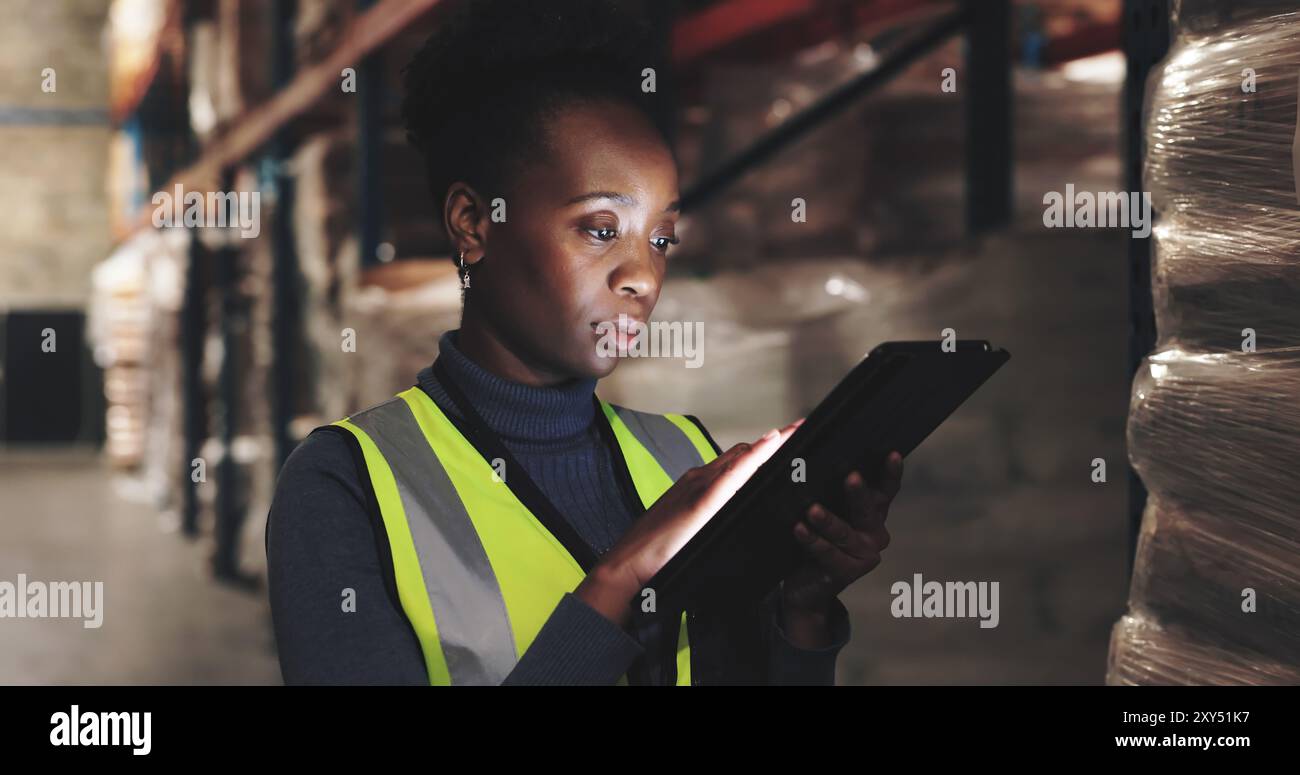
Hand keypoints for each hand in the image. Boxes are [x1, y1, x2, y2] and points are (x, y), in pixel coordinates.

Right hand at [576, 420, 802, 627]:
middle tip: (802, 431)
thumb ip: (708, 524)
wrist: (626, 566)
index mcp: (695, 488)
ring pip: (742, 456)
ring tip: (799, 430)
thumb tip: (726, 526)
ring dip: (773, 444)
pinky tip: (774, 443)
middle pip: (742, 454)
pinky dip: (757, 454)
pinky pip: (736, 470)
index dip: (761, 451)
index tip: (784, 439)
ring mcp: (699, 486)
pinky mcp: (702, 499)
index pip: (735, 462)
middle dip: (774, 443)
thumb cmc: (654, 557)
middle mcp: (698, 480)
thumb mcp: (690, 535)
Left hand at [779, 451, 903, 647]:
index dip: (890, 472)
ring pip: (844, 532)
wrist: (804, 583)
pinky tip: (799, 529)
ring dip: (828, 520)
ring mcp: (864, 552)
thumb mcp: (817, 503)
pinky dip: (813, 541)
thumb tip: (795, 444)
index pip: (885, 488)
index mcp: (872, 509)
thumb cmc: (812, 533)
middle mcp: (874, 530)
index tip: (891, 454)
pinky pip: (829, 553)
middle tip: (850, 476)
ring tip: (812, 510)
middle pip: (869, 507)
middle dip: (858, 492)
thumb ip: (817, 480)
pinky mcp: (848, 571)